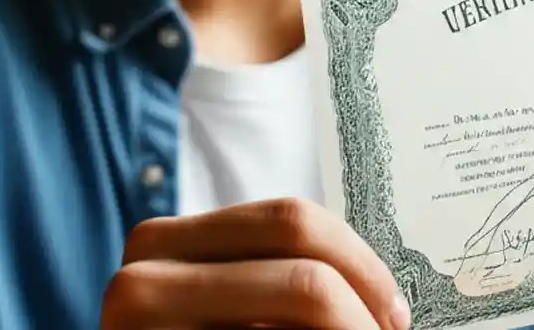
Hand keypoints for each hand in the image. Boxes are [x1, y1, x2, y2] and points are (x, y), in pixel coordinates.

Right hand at [100, 197, 410, 329]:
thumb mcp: (234, 302)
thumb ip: (282, 282)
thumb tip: (385, 304)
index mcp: (161, 243)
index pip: (292, 221)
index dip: (361, 264)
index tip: (394, 312)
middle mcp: (139, 282)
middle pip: (303, 273)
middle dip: (363, 308)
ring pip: (298, 302)